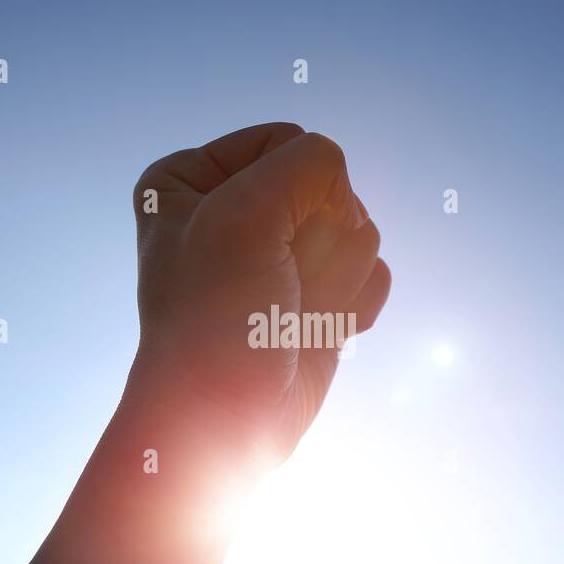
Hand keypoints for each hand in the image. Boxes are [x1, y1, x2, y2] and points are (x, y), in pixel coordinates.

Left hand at [125, 122, 390, 464]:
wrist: (226, 419)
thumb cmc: (218, 319)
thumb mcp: (246, 210)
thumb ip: (310, 164)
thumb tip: (347, 205)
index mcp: (191, 179)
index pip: (290, 143)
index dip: (292, 194)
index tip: (253, 249)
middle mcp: (236, 209)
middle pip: (332, 188)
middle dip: (318, 241)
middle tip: (273, 289)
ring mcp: (282, 253)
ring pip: (359, 229)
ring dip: (335, 276)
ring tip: (289, 313)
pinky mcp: (318, 292)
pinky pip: (372, 270)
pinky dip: (353, 304)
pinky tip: (313, 332)